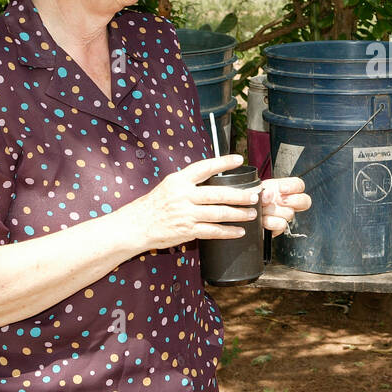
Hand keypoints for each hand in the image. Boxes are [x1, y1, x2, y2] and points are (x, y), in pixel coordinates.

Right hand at [126, 155, 258, 250]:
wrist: (136, 226)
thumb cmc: (153, 205)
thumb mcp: (169, 186)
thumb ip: (189, 183)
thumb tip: (213, 178)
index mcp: (179, 181)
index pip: (205, 167)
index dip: (223, 163)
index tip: (238, 159)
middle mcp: (184, 195)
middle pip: (218, 193)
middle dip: (240, 195)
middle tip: (255, 195)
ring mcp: (186, 214)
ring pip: (219, 213)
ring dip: (238, 214)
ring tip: (252, 213)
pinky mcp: (187, 230)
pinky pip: (212, 231)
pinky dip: (228, 232)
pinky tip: (239, 231)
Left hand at [258, 177, 310, 236]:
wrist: (243, 212)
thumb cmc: (252, 198)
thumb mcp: (258, 188)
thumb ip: (265, 189)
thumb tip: (269, 193)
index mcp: (284, 189)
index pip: (299, 185)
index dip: (293, 187)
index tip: (281, 189)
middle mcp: (288, 202)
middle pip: (305, 201)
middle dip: (293, 200)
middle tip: (280, 201)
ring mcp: (285, 215)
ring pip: (290, 213)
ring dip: (273, 211)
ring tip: (262, 209)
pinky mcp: (279, 227)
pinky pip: (282, 224)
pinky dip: (271, 222)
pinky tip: (263, 219)